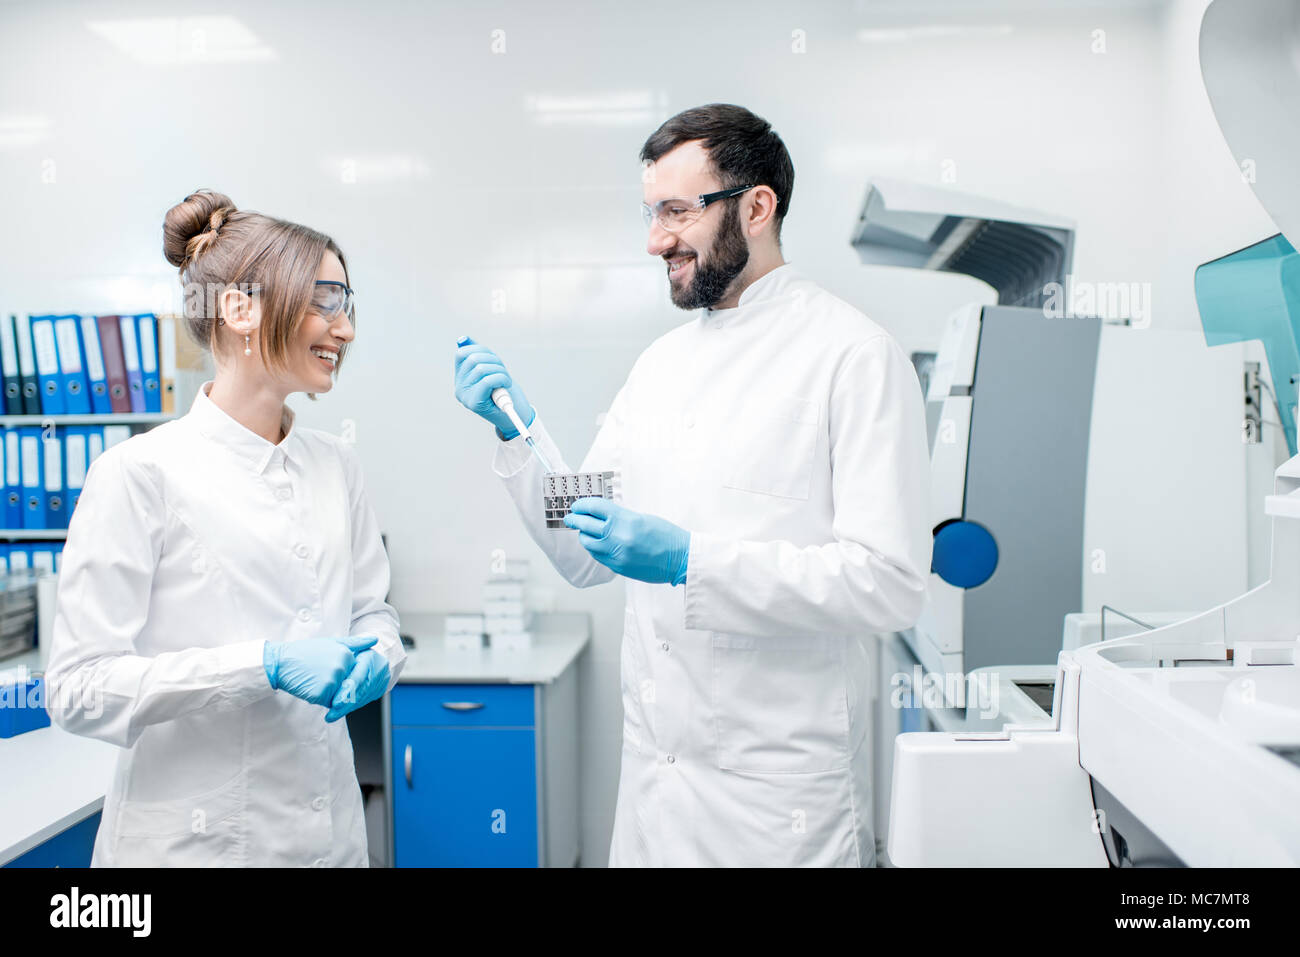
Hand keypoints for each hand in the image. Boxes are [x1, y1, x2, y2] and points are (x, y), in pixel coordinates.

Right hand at [264, 636, 377, 707]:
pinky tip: (308, 685)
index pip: (354, 673)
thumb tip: (375, 640)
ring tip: (314, 678)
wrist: (281, 661)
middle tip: (320, 677)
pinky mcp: (321, 694)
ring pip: (337, 695)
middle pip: (347, 686)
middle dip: (337, 686)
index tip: (329, 671)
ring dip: (327, 692)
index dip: (343, 676)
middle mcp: (341, 668)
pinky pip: (325, 702)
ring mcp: (331, 681)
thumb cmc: (305, 652)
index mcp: (346, 655)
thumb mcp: (332, 643)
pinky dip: (317, 698)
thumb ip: (356, 643)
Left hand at [324, 646, 391, 722]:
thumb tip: (366, 640)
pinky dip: (352, 706)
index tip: (334, 703)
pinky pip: (365, 700)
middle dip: (345, 704)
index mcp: (372, 659)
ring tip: (332, 716)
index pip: (359, 678)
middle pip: (361, 691)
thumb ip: (355, 643)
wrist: (370, 655)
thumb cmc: (353, 650)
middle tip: (332, 714)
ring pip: (363, 698)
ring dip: (347, 708)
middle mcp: (380, 671)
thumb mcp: (349, 644)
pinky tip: (341, 711)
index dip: (347, 691)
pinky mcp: (380, 689)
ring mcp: (382, 681)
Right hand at [454, 337, 535, 438]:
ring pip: (482, 369)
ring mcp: (465, 397)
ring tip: (505, 380)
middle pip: (473, 359)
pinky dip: (502, 379)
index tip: (494, 361)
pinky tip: (506, 385)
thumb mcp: (491, 368)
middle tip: (503, 371)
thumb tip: (463, 339)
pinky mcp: (474, 404)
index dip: (481, 351)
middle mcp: (459, 388)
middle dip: (494, 360)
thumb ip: (477, 354)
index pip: (462, 354)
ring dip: (500, 371)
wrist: (517, 414)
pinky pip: (487, 380)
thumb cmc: (504, 390)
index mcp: (460, 378)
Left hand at [563, 498, 689, 585]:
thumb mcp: (642, 518)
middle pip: (585, 525)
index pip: (594, 508)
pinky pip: (597, 555)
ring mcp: (616, 554)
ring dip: (584, 535)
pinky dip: (594, 548)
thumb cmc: (666, 536)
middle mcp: (618, 536)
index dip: (582, 505)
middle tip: (570, 517)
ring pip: (587, 542)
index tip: (577, 505)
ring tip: (586, 532)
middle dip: (575, 519)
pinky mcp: (617, 567)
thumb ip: (620, 516)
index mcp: (626, 520)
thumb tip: (600, 514)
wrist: (680, 558)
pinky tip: (597, 544)